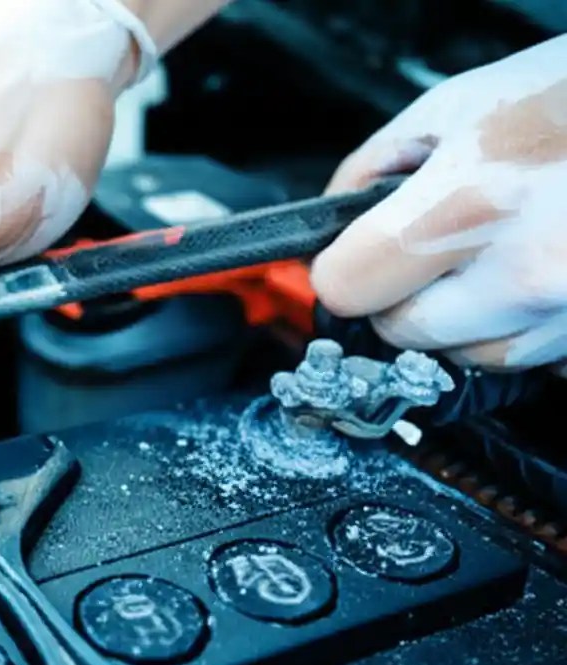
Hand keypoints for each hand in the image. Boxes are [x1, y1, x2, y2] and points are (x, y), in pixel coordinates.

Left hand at [314, 35, 566, 375]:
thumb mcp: (455, 105)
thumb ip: (372, 171)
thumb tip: (332, 224)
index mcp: (469, 204)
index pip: (348, 287)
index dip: (341, 268)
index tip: (351, 256)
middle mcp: (524, 270)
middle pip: (403, 332)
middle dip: (400, 295)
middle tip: (429, 249)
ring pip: (468, 356)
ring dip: (462, 318)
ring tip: (493, 250)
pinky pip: (533, 357)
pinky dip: (520, 323)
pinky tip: (533, 268)